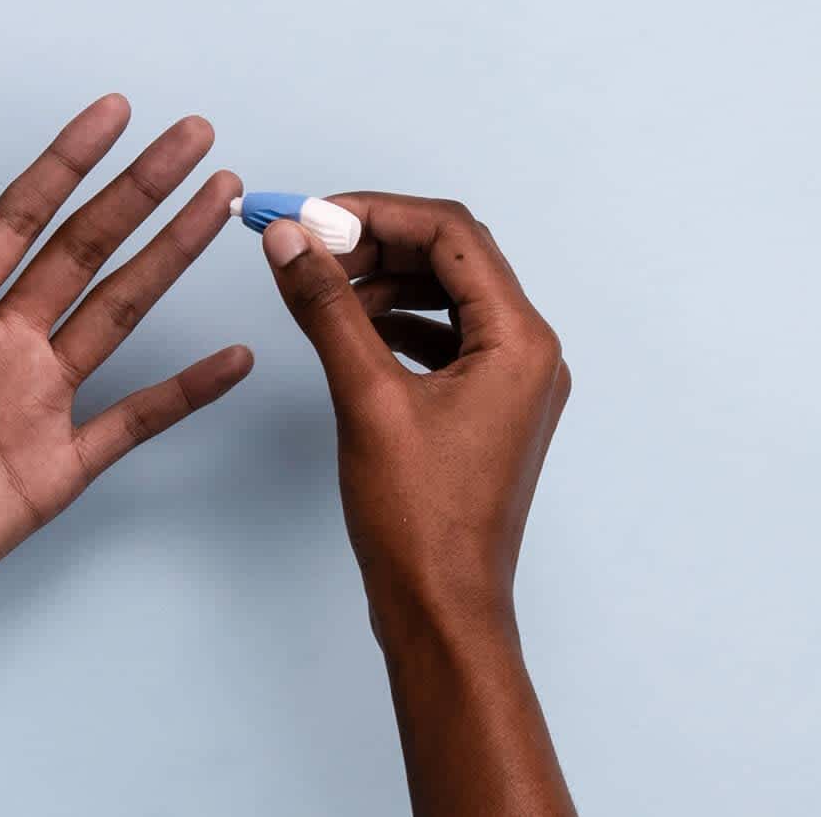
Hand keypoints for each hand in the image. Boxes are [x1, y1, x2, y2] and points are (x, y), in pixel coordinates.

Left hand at [0, 95, 251, 649]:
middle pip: (87, 249)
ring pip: (121, 313)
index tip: (114, 113)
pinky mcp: (54, 469)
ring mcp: (34, 406)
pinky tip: (232, 358)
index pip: (20, 219)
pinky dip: (186, 390)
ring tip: (220, 205)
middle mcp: (0, 346)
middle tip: (196, 138)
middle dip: (141, 191)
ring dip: (170, 258)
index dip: (67, 163)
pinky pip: (135, 420)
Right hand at [259, 194, 569, 624]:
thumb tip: (291, 241)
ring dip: (386, 280)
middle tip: (308, 247)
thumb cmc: (418, 520)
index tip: (312, 217)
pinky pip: (446, 338)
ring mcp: (512, 383)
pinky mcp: (488, 409)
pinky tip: (354, 330)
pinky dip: (398, 321)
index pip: (452, 234)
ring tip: (323, 287)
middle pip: (454, 258)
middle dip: (378, 242)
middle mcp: (529, 353)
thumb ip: (328, 308)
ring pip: (448, 296)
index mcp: (520, 340)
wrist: (441, 608)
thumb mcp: (365, 397)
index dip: (377, 213)